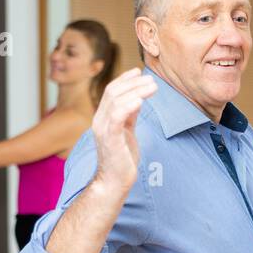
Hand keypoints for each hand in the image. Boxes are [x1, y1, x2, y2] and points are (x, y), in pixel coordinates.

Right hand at [90, 68, 156, 194]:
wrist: (114, 182)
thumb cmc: (121, 158)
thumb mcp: (126, 132)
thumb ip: (129, 116)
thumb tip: (137, 98)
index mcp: (103, 117)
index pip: (111, 90)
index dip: (125, 79)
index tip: (139, 71)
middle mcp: (99, 120)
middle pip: (113, 91)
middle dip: (134, 82)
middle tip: (152, 80)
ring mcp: (103, 129)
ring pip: (116, 100)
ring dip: (136, 91)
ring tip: (153, 87)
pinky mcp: (110, 139)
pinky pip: (117, 117)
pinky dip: (128, 106)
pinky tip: (141, 101)